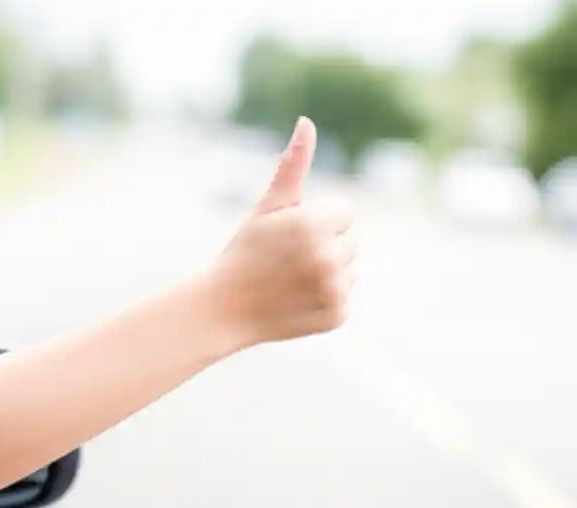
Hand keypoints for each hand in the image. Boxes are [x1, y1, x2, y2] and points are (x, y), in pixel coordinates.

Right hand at [205, 117, 357, 349]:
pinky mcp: (337, 315)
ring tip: (292, 279)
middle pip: (353, 239)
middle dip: (327, 244)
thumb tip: (307, 122)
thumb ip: (292, 166)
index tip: (289, 235)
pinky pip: (346, 296)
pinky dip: (326, 298)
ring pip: (352, 267)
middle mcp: (329, 256)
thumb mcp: (267, 207)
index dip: (318, 220)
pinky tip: (297, 300)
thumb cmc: (244, 252)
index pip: (346, 212)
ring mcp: (335, 289)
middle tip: (288, 259)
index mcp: (314, 224)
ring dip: (330, 271)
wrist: (224, 309)